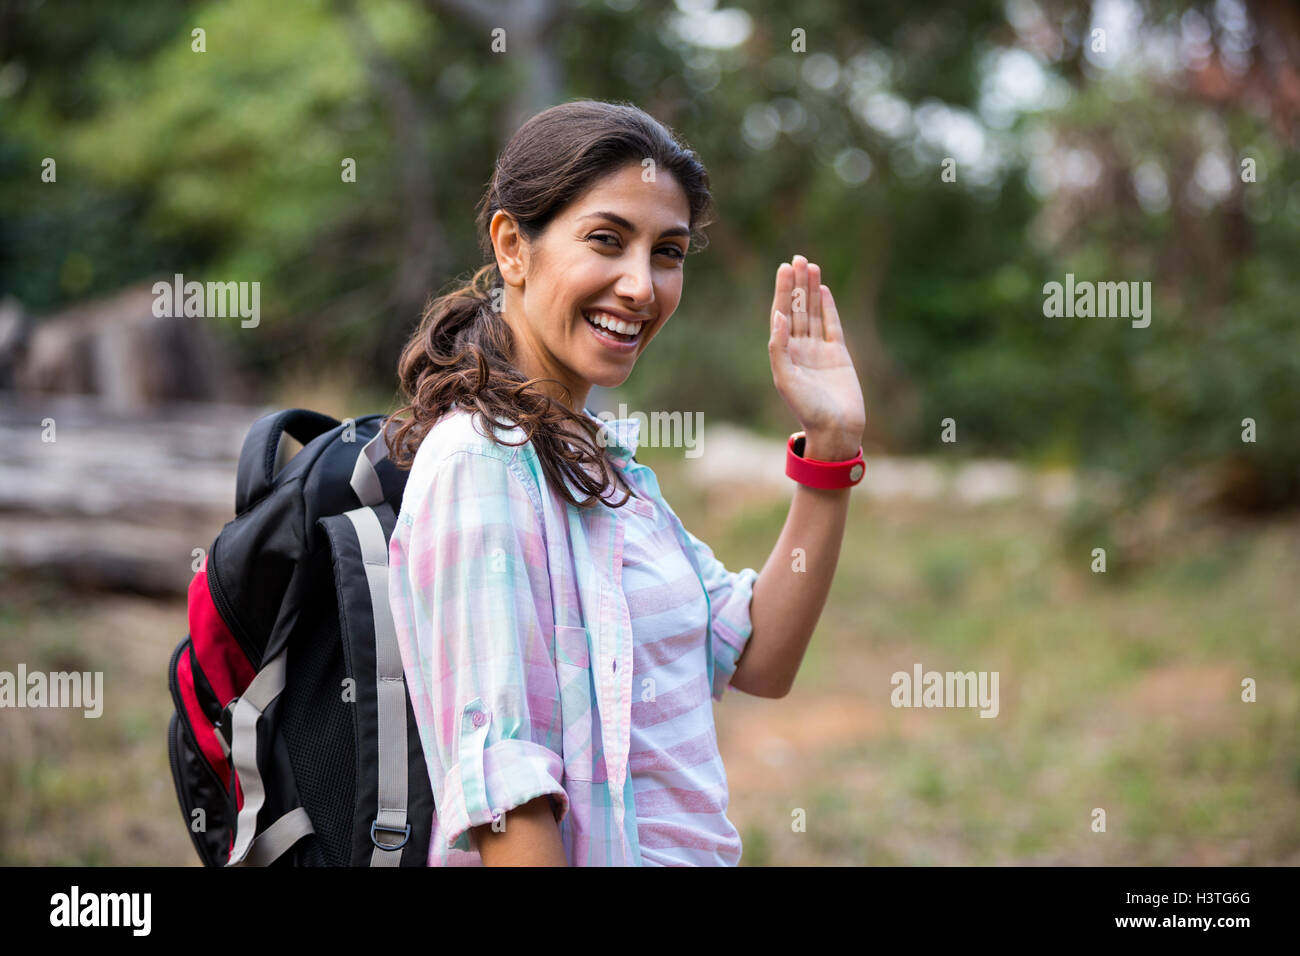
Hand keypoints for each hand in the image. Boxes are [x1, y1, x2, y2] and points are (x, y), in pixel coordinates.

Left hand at [768, 255, 866, 459]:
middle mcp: (800, 349)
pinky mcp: (838, 355)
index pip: (782, 315)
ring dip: (812, 290)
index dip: (783, 292)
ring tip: (811, 266)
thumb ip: (779, 348)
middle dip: (797, 284)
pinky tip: (823, 291)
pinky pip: (832, 326)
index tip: (784, 269)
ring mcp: (819, 351)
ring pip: (814, 313)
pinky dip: (828, 308)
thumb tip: (778, 317)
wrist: (836, 429)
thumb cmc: (807, 409)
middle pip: (797, 309)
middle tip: (798, 258)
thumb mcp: (785, 379)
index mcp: (784, 354)